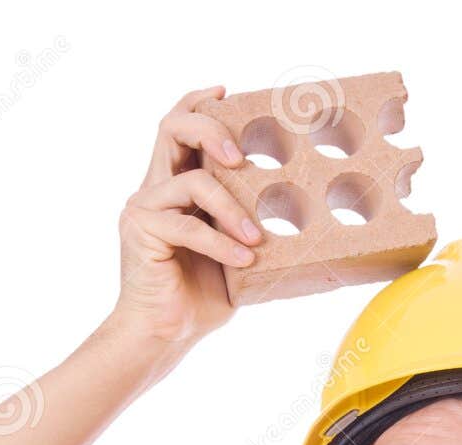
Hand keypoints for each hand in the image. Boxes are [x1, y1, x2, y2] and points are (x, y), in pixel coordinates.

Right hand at [110, 85, 263, 350]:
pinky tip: (242, 260)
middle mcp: (155, 189)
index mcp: (176, 187)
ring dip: (231, 207)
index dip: (199, 103)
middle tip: (242, 158)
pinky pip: (187, 224)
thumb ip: (256, 231)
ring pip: (191, 180)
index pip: (180, 128)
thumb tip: (320, 236)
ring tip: (256, 238)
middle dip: (211, 130)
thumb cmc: (202, 298)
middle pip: (171, 128)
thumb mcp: (240, 257)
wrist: (165, 335)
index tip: (226, 91)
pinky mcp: (140, 230)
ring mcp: (144, 207)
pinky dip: (219, 241)